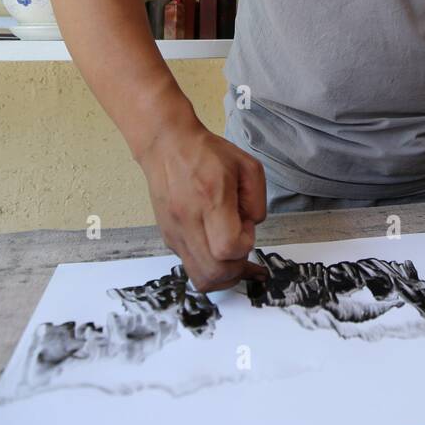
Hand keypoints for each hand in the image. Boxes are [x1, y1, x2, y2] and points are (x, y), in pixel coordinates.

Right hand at [136, 121, 269, 291]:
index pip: (228, 247)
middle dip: (237, 269)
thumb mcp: (248, 166)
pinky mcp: (170, 238)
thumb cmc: (207, 153)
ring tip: (234, 259)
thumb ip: (257, 202)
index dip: (245, 244)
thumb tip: (250, 228)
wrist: (168, 146)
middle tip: (244, 249)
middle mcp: (188, 221)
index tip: (246, 226)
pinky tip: (219, 250)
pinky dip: (209, 267)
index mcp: (210, 200)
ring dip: (223, 276)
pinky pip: (191, 266)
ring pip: (201, 278)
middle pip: (214, 272)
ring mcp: (176, 233)